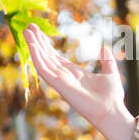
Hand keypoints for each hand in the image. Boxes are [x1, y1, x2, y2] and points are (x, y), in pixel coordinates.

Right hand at [24, 24, 135, 139]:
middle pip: (46, 57)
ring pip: (42, 61)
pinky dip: (37, 58)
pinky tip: (33, 46)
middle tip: (28, 27)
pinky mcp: (60, 85)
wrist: (112, 111)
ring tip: (26, 32)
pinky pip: (44, 70)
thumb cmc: (111, 97)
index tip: (38, 32)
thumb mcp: (110, 74)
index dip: (46, 45)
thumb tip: (105, 48)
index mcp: (74, 73)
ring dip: (34, 47)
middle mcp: (64, 76)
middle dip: (37, 42)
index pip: (55, 57)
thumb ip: (107, 61)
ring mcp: (61, 81)